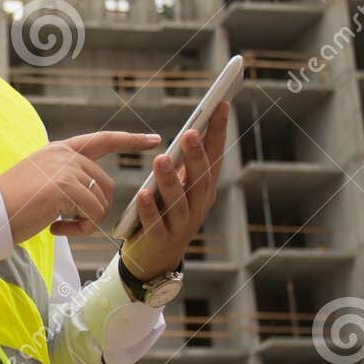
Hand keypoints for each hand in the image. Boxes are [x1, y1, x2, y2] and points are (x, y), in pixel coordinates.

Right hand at [0, 129, 163, 244]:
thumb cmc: (10, 204)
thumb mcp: (39, 181)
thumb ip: (63, 178)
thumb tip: (90, 192)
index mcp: (59, 150)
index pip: (102, 140)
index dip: (130, 140)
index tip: (154, 140)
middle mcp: (64, 155)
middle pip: (105, 183)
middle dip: (96, 209)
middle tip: (71, 224)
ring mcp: (65, 169)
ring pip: (100, 201)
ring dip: (85, 221)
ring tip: (59, 226)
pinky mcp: (65, 188)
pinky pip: (91, 215)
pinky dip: (79, 230)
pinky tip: (56, 230)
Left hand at [121, 101, 229, 279]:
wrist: (155, 259)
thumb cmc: (166, 214)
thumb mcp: (179, 188)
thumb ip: (185, 165)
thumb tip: (194, 128)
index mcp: (204, 189)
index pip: (215, 157)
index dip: (218, 132)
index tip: (221, 104)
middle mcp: (198, 206)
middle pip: (200, 180)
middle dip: (196, 156)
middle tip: (189, 132)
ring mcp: (181, 225)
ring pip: (179, 202)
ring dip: (171, 180)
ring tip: (160, 159)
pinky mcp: (161, 240)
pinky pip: (155, 224)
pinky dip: (150, 209)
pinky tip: (142, 195)